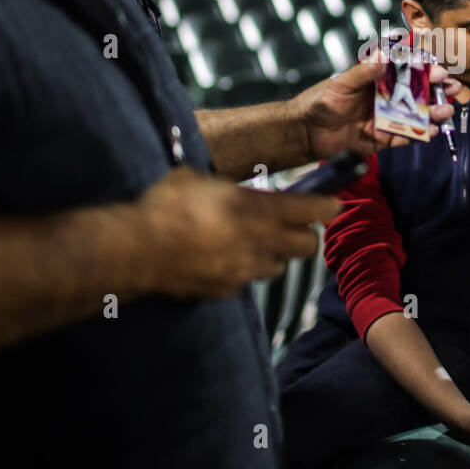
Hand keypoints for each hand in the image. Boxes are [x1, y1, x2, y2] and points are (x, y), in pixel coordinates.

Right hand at [137, 166, 339, 296]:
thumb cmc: (164, 205)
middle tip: (293, 226)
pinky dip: (243, 271)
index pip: (310, 210)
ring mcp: (243, 270)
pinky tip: (224, 260)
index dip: (327, 206)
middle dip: (305, 236)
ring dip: (274, 255)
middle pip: (306, 247)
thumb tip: (224, 187)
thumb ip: (223, 186)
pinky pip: (246, 281)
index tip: (334, 204)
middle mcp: (258, 242)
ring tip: (255, 243)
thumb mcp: (197, 178)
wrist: (135, 249)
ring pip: (278, 267)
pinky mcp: (226, 289)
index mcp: (255, 209)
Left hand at [296, 58, 460, 160]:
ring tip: (447, 110)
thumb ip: (363, 73)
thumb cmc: (320, 102)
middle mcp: (385, 97)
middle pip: (417, 92)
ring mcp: (385, 118)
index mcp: (377, 79)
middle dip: (437, 90)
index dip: (424, 69)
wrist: (305, 133)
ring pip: (415, 115)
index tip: (438, 68)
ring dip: (433, 112)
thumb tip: (383, 56)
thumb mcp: (341, 84)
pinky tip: (432, 131)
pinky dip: (418, 135)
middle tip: (453, 88)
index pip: (406, 70)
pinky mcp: (382, 139)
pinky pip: (404, 137)